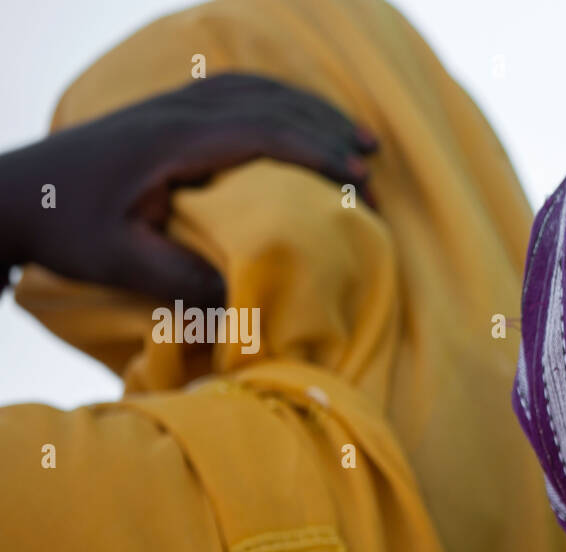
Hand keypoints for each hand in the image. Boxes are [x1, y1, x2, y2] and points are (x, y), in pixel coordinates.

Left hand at [0, 72, 378, 306]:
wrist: (16, 192)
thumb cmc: (66, 229)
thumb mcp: (119, 261)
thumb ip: (181, 277)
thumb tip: (246, 293)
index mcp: (172, 142)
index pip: (262, 134)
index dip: (317, 153)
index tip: (360, 178)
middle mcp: (178, 112)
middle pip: (272, 106)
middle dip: (331, 134)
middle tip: (376, 170)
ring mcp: (174, 105)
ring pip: (262, 91)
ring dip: (316, 112)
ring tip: (364, 140)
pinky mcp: (171, 110)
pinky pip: (242, 90)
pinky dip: (287, 101)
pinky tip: (308, 120)